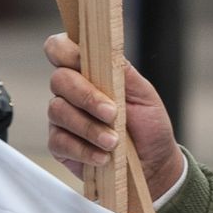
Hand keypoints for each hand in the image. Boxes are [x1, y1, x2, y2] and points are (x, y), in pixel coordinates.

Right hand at [43, 32, 184, 192]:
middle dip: (86, 96)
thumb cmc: (148, 125)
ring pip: (59, 111)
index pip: (61, 48)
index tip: (83, 62)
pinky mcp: (60, 145)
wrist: (153, 163)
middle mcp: (71, 92)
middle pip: (59, 80)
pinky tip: (103, 157)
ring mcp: (63, 118)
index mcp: (90, 71)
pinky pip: (60, 142)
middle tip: (112, 113)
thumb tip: (107, 51)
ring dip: (89, 127)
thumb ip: (123, 72)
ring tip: (113, 141)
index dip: (65, 50)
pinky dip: (84, 150)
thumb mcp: (145, 95)